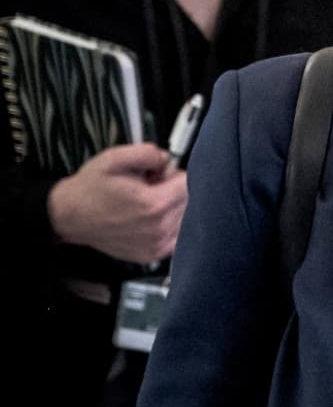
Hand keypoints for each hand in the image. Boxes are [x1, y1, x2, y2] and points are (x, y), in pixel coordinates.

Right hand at [47, 144, 186, 264]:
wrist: (69, 216)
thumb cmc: (90, 189)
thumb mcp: (113, 158)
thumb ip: (147, 152)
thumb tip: (168, 158)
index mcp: (152, 204)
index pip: (189, 184)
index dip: (173, 175)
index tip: (158, 176)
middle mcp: (158, 228)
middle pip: (188, 200)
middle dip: (172, 191)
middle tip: (148, 188)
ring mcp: (156, 244)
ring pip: (183, 217)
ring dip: (170, 208)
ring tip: (144, 204)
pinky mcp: (152, 254)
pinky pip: (176, 234)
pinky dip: (167, 224)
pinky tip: (146, 218)